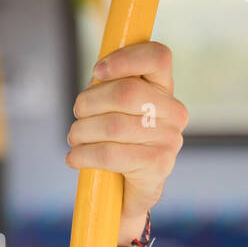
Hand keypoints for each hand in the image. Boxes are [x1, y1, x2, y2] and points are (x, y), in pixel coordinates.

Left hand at [65, 41, 187, 245]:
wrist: (129, 189)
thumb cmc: (118, 138)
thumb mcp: (114, 105)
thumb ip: (109, 84)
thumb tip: (98, 74)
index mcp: (164, 87)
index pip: (157, 57)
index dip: (124, 58)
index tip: (97, 71)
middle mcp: (174, 111)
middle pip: (125, 92)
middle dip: (89, 102)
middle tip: (77, 115)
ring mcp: (169, 139)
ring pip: (112, 125)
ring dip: (81, 131)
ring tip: (74, 138)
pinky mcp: (158, 165)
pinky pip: (110, 154)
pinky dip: (83, 155)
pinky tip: (74, 158)